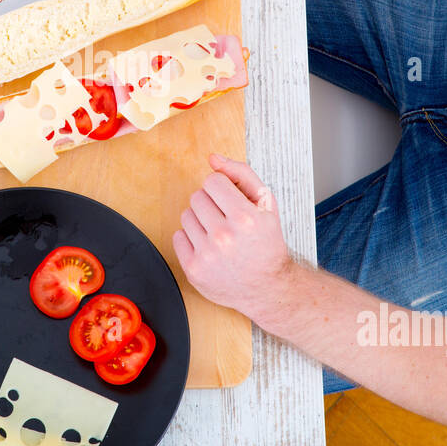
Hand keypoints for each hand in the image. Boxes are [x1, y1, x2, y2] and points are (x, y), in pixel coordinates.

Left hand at [172, 153, 293, 319]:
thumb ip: (241, 174)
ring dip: (201, 221)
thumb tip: (213, 158)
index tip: (232, 202)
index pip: (212, 180)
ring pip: (186, 215)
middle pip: (197, 196)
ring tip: (219, 235)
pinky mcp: (194, 269)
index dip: (223, 189)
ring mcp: (207, 254)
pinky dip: (191, 240)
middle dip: (211, 204)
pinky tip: (209, 248)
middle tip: (227, 220)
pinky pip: (178, 236)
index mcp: (245, 217)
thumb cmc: (267, 242)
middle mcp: (224, 236)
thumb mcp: (266, 204)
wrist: (268, 287)